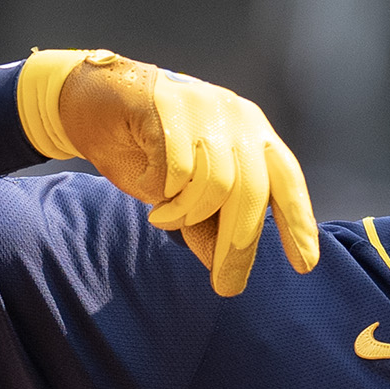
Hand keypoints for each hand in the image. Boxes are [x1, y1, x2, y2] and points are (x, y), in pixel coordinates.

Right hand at [51, 52, 318, 296]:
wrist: (85, 102)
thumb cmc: (143, 149)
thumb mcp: (184, 194)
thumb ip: (209, 223)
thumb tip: (224, 264)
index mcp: (252, 132)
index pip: (287, 179)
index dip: (298, 223)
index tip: (305, 264)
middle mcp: (235, 116)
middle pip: (251, 191)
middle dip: (240, 246)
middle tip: (226, 285)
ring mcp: (202, 107)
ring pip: (216, 183)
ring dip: (188, 215)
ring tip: (165, 218)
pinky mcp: (166, 106)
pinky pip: (177, 169)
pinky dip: (165, 194)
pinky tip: (151, 193)